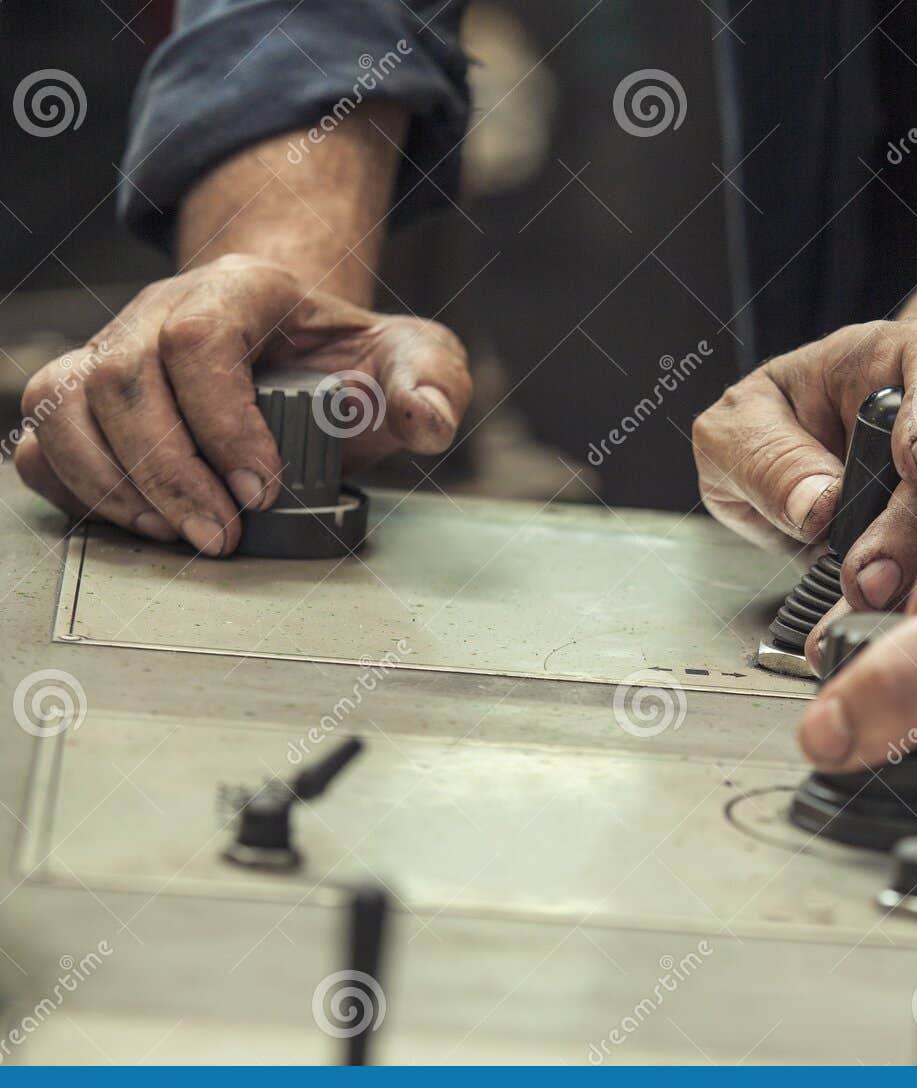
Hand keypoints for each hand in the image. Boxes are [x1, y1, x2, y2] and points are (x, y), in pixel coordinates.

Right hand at [13, 254, 469, 555]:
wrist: (306, 351)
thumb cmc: (354, 359)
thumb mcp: (415, 359)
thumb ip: (434, 382)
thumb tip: (427, 419)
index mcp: (244, 287)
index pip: (199, 338)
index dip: (221, 420)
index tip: (262, 487)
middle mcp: (163, 308)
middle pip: (125, 378)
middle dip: (169, 470)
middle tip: (220, 533)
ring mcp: (116, 349)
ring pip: (68, 405)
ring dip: (116, 483)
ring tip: (179, 533)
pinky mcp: (89, 396)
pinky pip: (44, 435)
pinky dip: (76, 486)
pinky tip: (138, 520)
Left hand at [693, 319, 916, 617]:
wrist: (780, 466)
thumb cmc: (764, 426)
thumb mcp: (735, 432)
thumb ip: (769, 460)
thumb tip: (818, 506)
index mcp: (886, 359)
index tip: (913, 464)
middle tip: (871, 572)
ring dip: (916, 567)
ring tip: (859, 599)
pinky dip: (915, 593)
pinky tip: (875, 615)